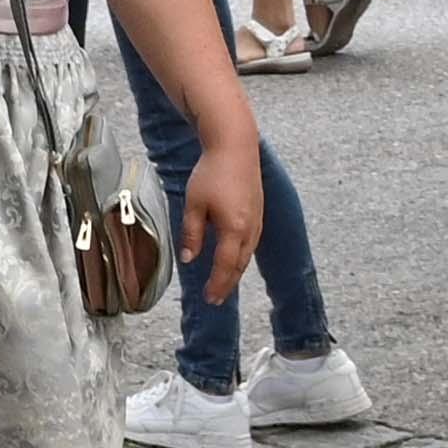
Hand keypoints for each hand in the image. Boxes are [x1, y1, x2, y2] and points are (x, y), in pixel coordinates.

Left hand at [179, 136, 267, 303]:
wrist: (236, 148)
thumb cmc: (212, 174)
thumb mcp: (194, 204)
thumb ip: (191, 233)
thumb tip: (189, 258)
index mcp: (234, 229)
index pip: (225, 265)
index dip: (217, 284)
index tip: (210, 299)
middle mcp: (251, 229)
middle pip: (239, 264)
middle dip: (227, 283)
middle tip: (216, 300)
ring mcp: (257, 221)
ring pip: (247, 255)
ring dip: (235, 271)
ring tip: (224, 284)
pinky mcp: (258, 213)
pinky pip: (250, 243)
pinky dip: (241, 256)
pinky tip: (234, 259)